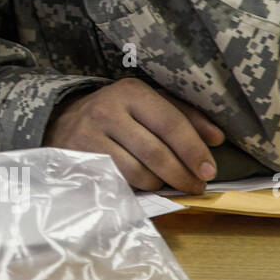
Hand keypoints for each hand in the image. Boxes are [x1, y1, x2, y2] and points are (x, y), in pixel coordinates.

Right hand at [43, 78, 225, 192]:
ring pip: (138, 171)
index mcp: (131, 92)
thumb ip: (184, 116)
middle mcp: (108, 110)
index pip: (170, 123)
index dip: (193, 150)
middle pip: (156, 152)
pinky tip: (146, 184)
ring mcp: (90, 135)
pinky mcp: (80, 158)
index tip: (210, 171)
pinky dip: (138, 188)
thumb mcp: (148, 104)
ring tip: (168, 183)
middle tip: (196, 186)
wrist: (63, 121)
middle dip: (182, 174)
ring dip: (160, 183)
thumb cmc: (118, 113)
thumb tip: (216, 139)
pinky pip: (118, 181)